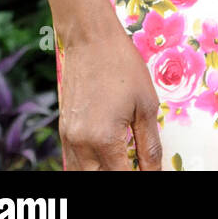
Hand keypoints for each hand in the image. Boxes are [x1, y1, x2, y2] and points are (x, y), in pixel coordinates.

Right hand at [58, 30, 162, 170]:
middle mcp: (81, 144)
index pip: (121, 179)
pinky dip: (88, 164)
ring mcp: (68, 137)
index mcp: (105, 140)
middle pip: (97, 181)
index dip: (138, 178)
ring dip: (101, 172)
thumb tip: (154, 171)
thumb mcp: (145, 104)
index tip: (148, 172)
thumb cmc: (122, 65)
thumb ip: (150, 145)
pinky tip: (105, 156)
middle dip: (116, 176)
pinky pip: (73, 159)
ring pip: (81, 173)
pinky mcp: (63, 128)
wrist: (90, 38)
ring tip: (121, 161)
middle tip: (133, 165)